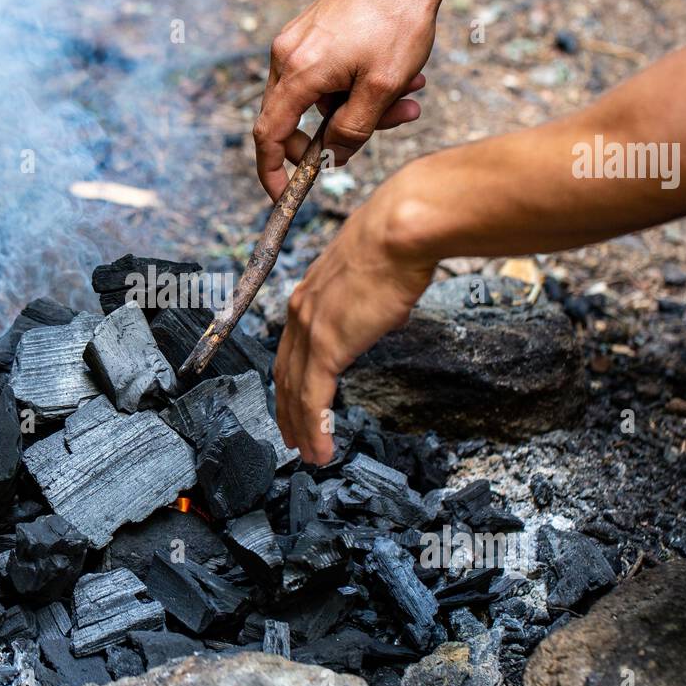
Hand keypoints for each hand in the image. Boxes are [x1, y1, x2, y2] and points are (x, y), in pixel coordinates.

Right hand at [253, 0, 443, 200]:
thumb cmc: (398, 20)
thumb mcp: (382, 88)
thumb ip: (352, 131)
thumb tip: (333, 157)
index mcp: (298, 72)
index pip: (269, 136)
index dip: (273, 172)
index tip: (284, 194)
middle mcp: (287, 54)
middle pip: (298, 118)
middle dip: (342, 132)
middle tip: (390, 125)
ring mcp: (299, 39)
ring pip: (321, 97)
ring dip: (363, 105)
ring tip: (410, 93)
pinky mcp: (315, 29)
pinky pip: (329, 73)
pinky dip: (360, 83)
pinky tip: (401, 73)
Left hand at [273, 175, 437, 463]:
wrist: (400, 230)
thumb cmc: (398, 240)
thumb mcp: (378, 272)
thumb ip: (373, 297)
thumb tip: (386, 312)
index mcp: (310, 293)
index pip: (291, 347)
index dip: (291, 378)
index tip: (294, 401)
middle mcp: (301, 311)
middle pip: (285, 374)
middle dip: (287, 411)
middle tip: (293, 439)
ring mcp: (310, 330)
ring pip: (296, 393)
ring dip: (301, 429)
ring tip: (310, 456)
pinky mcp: (327, 347)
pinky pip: (315, 399)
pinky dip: (315, 429)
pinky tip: (321, 452)